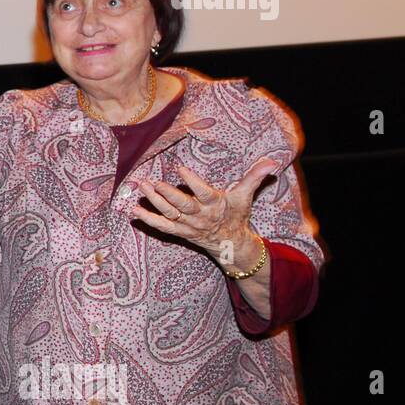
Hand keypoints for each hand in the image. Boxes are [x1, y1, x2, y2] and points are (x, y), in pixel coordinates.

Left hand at [130, 158, 277, 261]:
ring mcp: (187, 225)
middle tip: (153, 182)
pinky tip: (133, 210)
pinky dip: (147, 219)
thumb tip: (271, 161)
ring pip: (169, 214)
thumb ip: (255, 177)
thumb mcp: (246, 195)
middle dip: (167, 195)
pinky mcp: (179, 232)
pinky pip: (161, 227)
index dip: (193, 182)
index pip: (203, 193)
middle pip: (182, 206)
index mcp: (215, 205)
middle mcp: (200, 216)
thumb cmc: (236, 215)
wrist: (230, 243)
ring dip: (153, 202)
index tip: (181, 169)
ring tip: (141, 187)